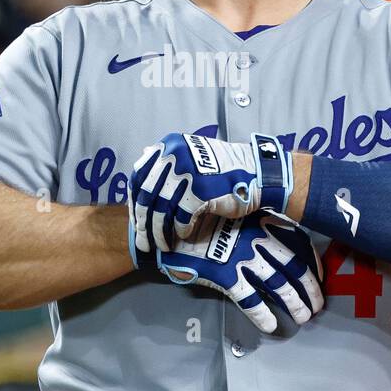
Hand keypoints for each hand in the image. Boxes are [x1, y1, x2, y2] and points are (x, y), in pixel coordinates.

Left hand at [129, 132, 291, 258]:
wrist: (255, 173)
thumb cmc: (223, 169)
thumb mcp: (192, 153)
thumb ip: (168, 157)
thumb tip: (143, 155)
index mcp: (168, 145)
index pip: (139, 176)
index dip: (135, 201)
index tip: (137, 218)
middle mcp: (174, 156)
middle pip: (147, 196)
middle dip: (143, 222)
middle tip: (143, 240)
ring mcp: (186, 173)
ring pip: (161, 210)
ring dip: (159, 232)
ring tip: (161, 244)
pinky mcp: (200, 191)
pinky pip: (181, 217)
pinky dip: (180, 230)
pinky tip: (182, 236)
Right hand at [156, 210, 323, 333]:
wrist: (169, 223)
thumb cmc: (203, 217)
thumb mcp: (234, 212)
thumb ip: (255, 223)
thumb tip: (277, 238)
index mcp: (261, 221)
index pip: (298, 242)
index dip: (313, 261)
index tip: (321, 276)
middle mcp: (256, 239)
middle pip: (294, 266)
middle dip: (310, 288)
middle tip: (318, 306)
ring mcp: (241, 257)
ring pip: (278, 283)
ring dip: (294, 302)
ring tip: (304, 318)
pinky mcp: (224, 275)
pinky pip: (249, 298)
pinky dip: (262, 313)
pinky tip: (271, 326)